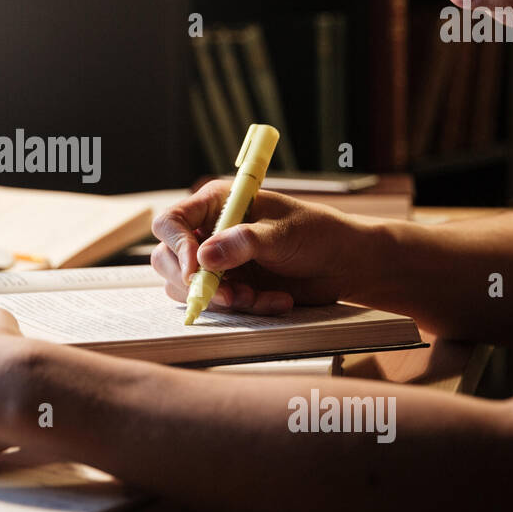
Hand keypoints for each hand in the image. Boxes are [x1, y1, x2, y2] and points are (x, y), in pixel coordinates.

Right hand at [150, 180, 378, 312]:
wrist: (344, 265)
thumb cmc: (317, 234)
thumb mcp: (282, 234)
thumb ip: (243, 243)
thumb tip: (203, 257)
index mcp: (217, 203)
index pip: (172, 221)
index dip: (176, 245)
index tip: (195, 269)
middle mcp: (209, 231)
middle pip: (168, 259)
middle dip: (197, 283)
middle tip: (231, 295)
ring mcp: (217, 262)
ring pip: (189, 288)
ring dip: (224, 299)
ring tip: (261, 297)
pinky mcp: (229, 286)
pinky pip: (218, 304)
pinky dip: (245, 308)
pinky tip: (275, 300)